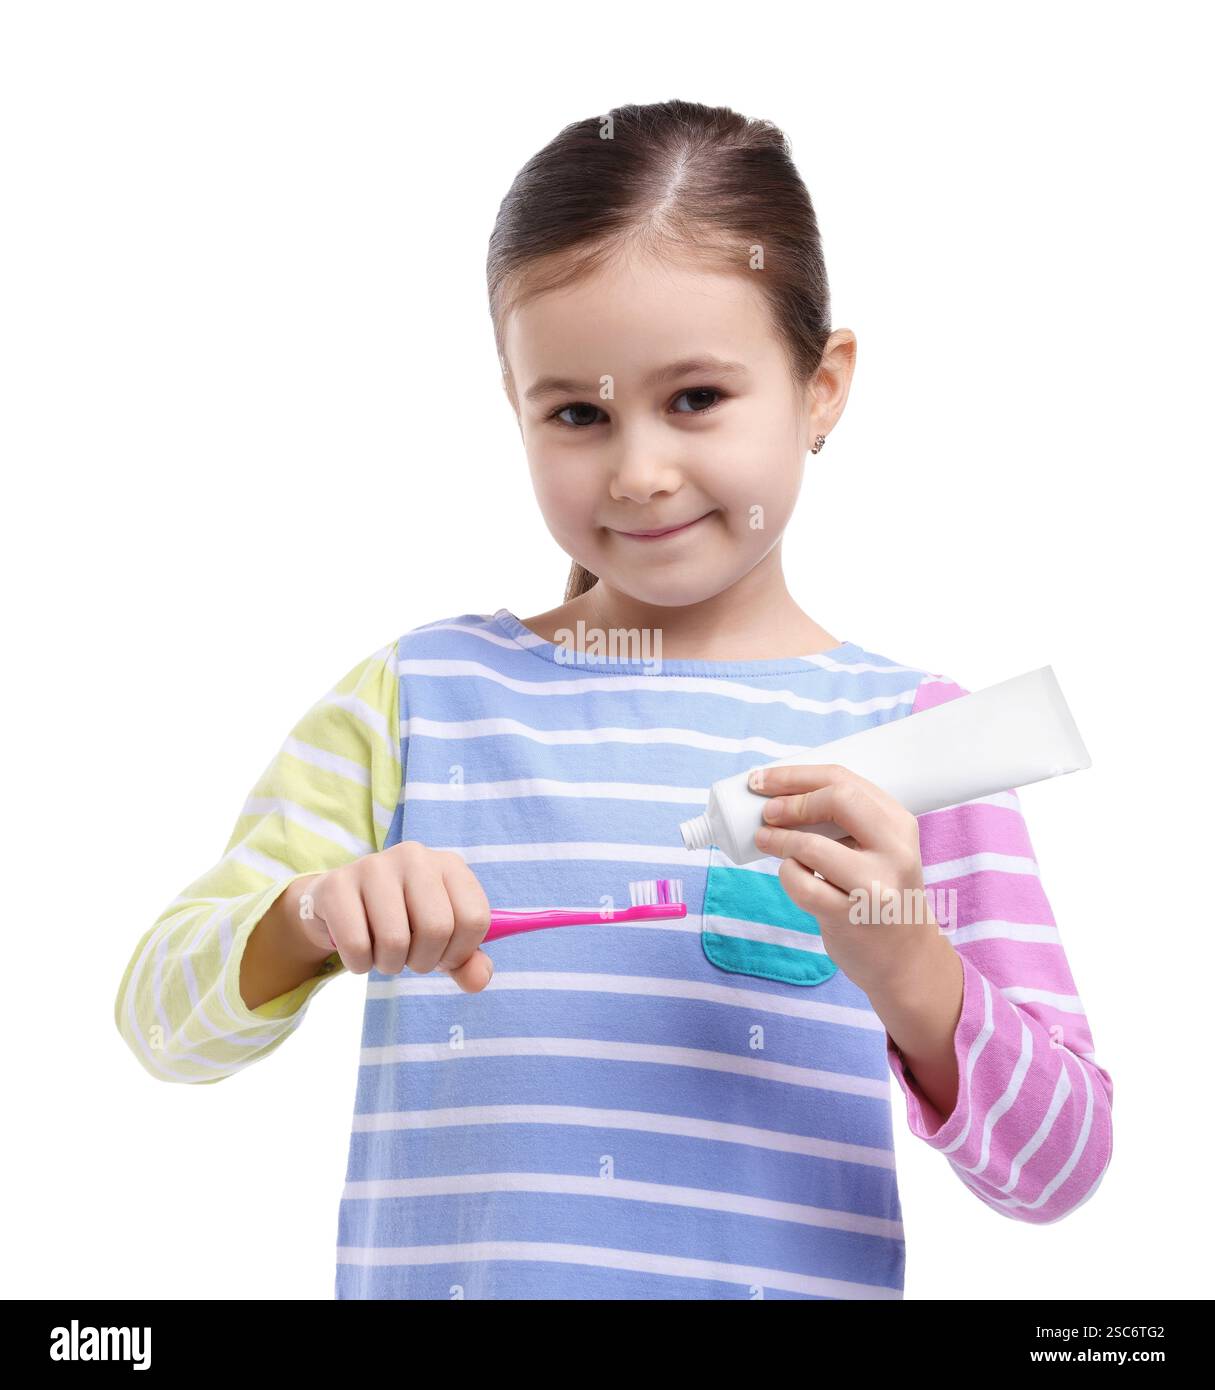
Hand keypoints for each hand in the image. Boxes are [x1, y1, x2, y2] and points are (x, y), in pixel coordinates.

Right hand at [290, 841, 493, 992]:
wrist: (340, 907)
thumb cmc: (403, 923)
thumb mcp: (442, 941)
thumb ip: (467, 963)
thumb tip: (478, 980)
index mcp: (450, 865)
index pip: (475, 919)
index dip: (461, 952)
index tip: (444, 955)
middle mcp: (415, 857)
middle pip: (437, 929)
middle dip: (424, 961)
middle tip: (409, 957)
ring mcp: (374, 866)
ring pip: (395, 940)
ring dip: (390, 964)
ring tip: (384, 952)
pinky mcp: (337, 884)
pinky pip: (357, 945)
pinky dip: (360, 964)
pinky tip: (359, 949)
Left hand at [749, 762, 944, 995]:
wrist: (905, 957)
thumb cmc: (878, 892)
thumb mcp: (879, 848)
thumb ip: (845, 820)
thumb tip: (778, 794)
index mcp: (899, 823)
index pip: (844, 779)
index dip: (795, 775)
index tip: (762, 779)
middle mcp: (894, 851)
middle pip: (836, 799)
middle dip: (790, 801)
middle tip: (767, 812)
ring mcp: (874, 886)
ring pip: (811, 846)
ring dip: (779, 840)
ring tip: (765, 840)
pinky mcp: (852, 917)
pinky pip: (802, 885)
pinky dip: (787, 875)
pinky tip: (791, 875)